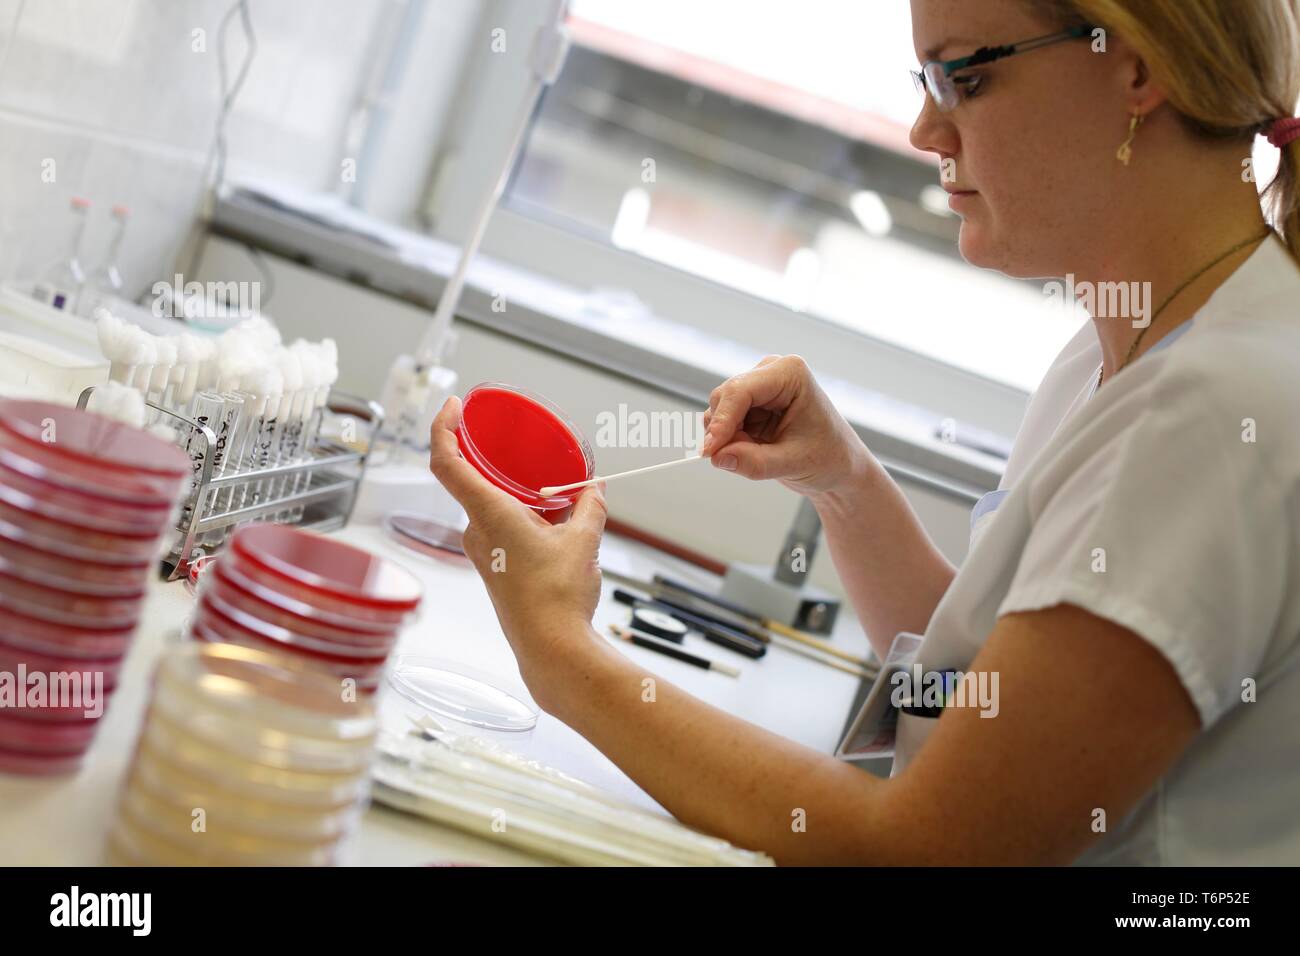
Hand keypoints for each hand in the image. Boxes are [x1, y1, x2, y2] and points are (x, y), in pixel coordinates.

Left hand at [428, 397, 607, 696]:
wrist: (552, 650)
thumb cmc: (559, 598)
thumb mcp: (584, 541)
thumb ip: (589, 507)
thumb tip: (594, 487)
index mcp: (489, 514)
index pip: (446, 462)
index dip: (442, 428)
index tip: (453, 406)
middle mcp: (476, 531)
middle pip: (472, 481)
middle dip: (499, 462)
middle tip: (523, 447)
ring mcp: (481, 552)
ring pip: (490, 506)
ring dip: (516, 493)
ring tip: (554, 492)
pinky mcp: (493, 567)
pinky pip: (499, 527)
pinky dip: (520, 515)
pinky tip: (552, 521)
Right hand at [701, 355, 868, 495]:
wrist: (840, 466)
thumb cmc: (829, 458)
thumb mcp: (794, 464)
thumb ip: (755, 462)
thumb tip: (718, 457)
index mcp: (789, 373)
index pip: (740, 391)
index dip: (721, 421)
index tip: (709, 450)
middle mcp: (771, 372)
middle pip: (724, 397)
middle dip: (724, 432)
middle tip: (735, 461)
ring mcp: (759, 386)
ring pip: (719, 410)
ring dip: (727, 438)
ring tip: (759, 455)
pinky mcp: (750, 403)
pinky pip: (723, 421)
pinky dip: (729, 440)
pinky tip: (754, 450)